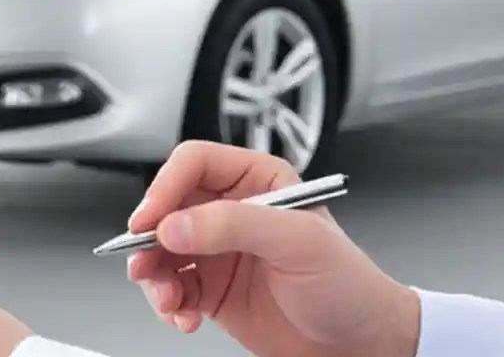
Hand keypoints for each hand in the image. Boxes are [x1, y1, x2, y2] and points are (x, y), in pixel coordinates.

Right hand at [127, 141, 420, 356]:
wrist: (360, 344)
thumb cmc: (348, 284)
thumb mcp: (298, 242)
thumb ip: (235, 225)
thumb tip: (177, 224)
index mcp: (258, 180)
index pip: (195, 164)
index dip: (166, 187)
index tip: (151, 220)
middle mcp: (233, 211)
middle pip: (168, 207)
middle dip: (150, 237)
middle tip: (144, 262)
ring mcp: (220, 252)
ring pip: (161, 251)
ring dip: (154, 277)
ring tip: (169, 301)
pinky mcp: (212, 290)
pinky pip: (171, 289)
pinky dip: (168, 305)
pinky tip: (184, 318)